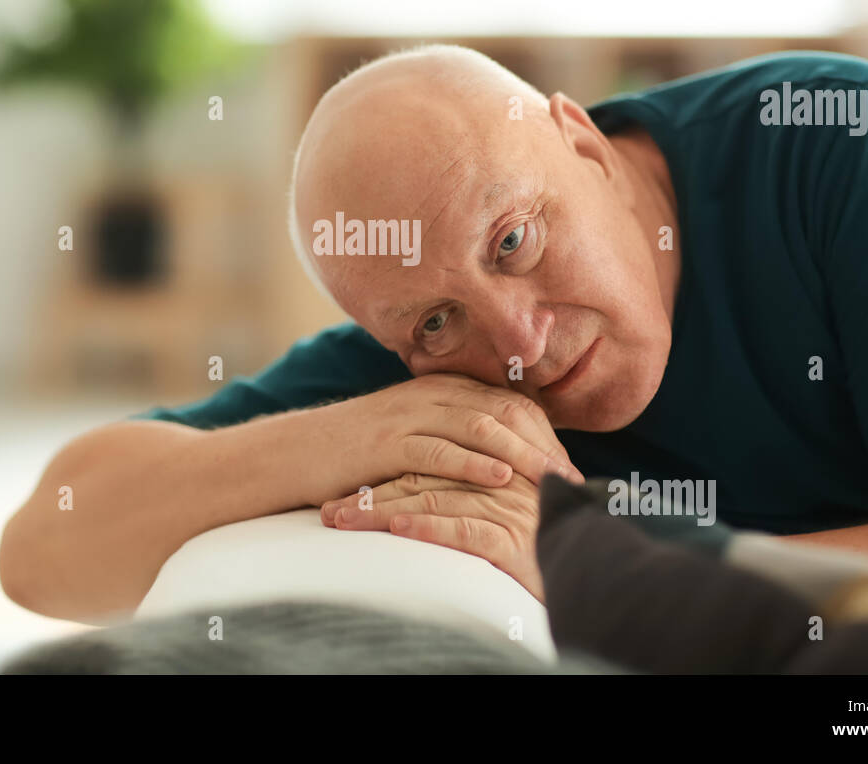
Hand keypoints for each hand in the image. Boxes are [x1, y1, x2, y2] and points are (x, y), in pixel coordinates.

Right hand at [306, 373, 584, 506]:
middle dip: (545, 445)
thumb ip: (449, 436)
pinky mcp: (387, 442)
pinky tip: (501, 479)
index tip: (570, 465)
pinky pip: (440, 448)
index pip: (510, 402)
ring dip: (523, 454)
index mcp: (440, 388)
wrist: (292, 454)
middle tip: (574, 480)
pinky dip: (474, 463)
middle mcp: (430, 394)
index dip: (545, 432)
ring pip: (481, 426)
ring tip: (553, 480)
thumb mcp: (408, 435)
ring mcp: (408, 414)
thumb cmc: (354, 454)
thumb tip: (498, 461)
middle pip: (505, 410)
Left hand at [318, 471, 549, 601]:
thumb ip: (466, 492)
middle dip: (370, 494)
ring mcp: (506, 506)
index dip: (383, 473)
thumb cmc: (537, 547)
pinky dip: (429, 529)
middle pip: (423, 477)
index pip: (428, 460)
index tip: (342, 490)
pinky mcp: (512, 539)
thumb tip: (413, 498)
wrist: (586, 575)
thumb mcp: (499, 512)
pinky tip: (398, 533)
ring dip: (383, 512)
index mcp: (493, 464)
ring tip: (344, 522)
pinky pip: (465, 529)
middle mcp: (499, 479)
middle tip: (328, 511)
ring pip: (434, 500)